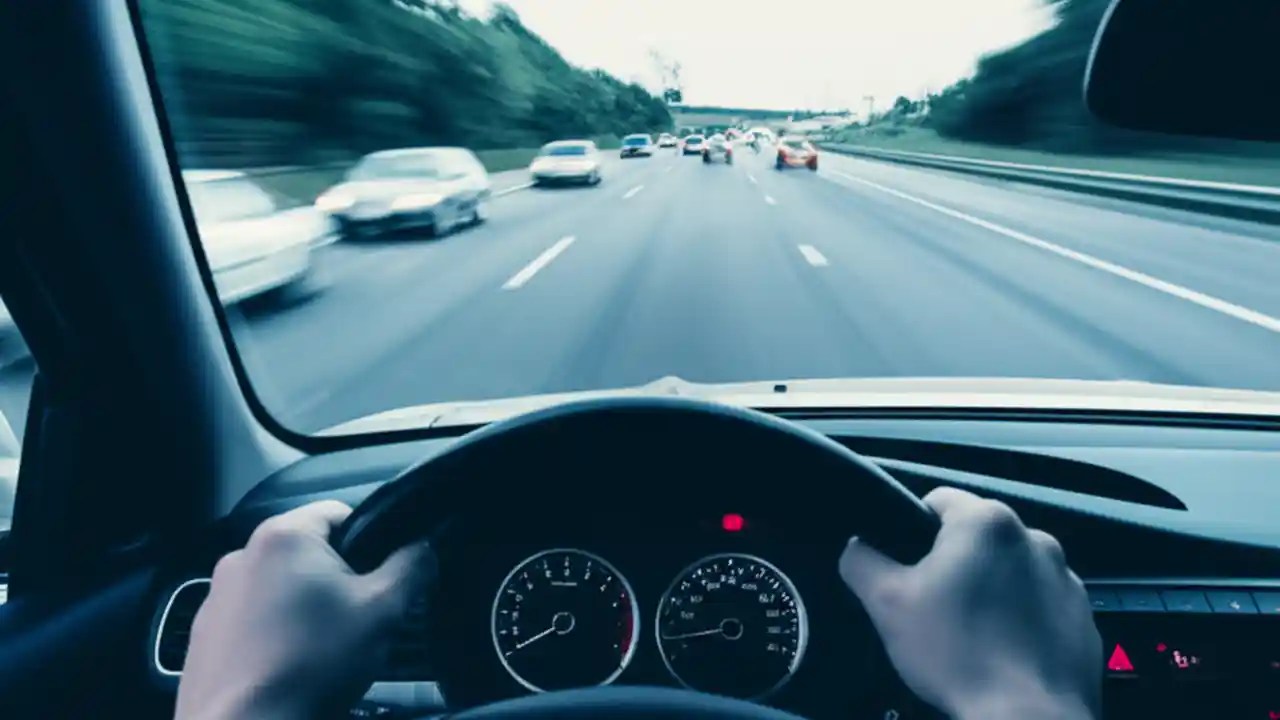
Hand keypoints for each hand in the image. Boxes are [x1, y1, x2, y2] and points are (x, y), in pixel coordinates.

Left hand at [174, 501, 434, 719]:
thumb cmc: (314, 663)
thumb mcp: (383, 611)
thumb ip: (411, 567)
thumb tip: (424, 547)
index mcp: (284, 536)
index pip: (340, 513)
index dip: (371, 541)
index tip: (380, 579)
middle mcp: (241, 554)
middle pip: (309, 552)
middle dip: (336, 579)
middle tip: (357, 618)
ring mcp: (216, 595)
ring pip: (279, 586)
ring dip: (303, 606)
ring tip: (322, 648)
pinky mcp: (204, 633)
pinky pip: (252, 618)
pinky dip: (273, 632)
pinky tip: (288, 664)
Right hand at [839, 487, 1101, 719]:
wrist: (1027, 717)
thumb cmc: (958, 654)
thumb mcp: (886, 603)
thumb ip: (861, 561)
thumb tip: (855, 547)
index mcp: (986, 522)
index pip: (938, 500)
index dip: (913, 530)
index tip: (907, 569)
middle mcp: (1034, 540)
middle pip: (977, 538)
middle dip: (955, 564)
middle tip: (934, 607)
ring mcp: (1065, 579)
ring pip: (1011, 571)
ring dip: (991, 590)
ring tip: (972, 634)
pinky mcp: (1083, 617)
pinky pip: (1041, 605)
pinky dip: (1022, 619)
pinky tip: (1003, 650)